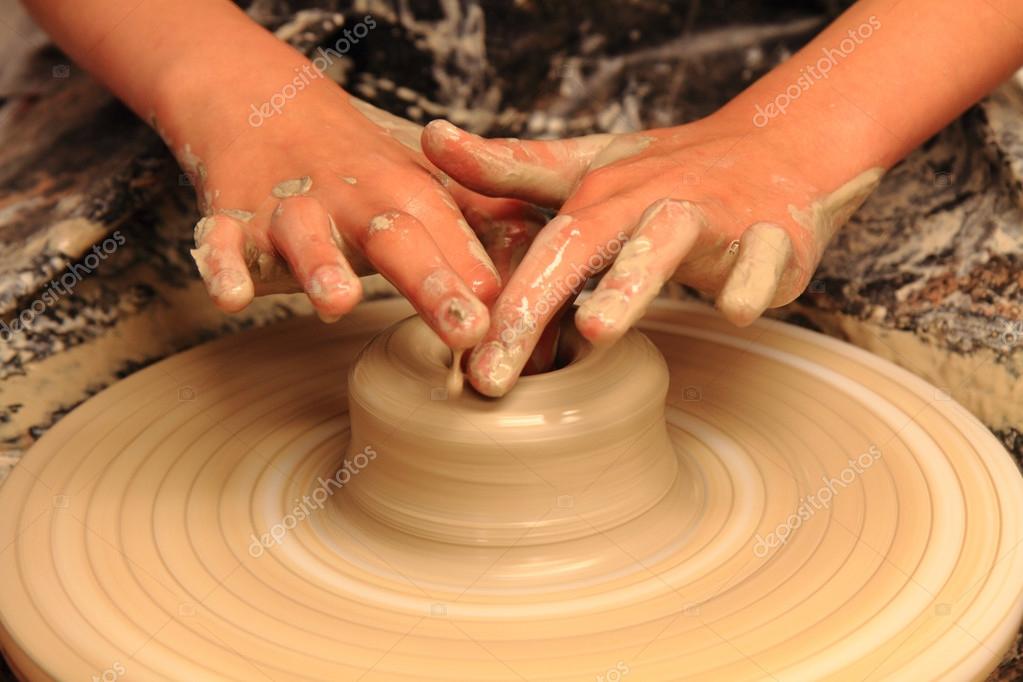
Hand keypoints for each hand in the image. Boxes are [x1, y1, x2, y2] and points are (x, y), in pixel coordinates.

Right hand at [174, 86, 541, 349]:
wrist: (261, 103)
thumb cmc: (358, 166)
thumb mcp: (423, 185)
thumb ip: (478, 229)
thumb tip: (550, 277)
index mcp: (406, 194)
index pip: (454, 238)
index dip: (483, 279)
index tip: (513, 326)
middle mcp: (352, 200)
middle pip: (395, 238)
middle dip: (431, 281)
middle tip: (466, 328)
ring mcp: (289, 209)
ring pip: (305, 238)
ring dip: (322, 268)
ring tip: (340, 304)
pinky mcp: (231, 218)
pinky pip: (219, 243)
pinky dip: (222, 266)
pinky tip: (230, 296)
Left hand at [421, 112, 881, 393]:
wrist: (777, 149)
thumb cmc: (668, 174)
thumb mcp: (589, 167)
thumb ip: (514, 167)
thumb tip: (430, 138)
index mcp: (600, 196)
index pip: (538, 250)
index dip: (498, 303)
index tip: (459, 363)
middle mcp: (645, 202)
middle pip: (584, 246)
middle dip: (535, 306)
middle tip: (494, 371)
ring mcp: (711, 216)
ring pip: (667, 243)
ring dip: (630, 282)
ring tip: (595, 328)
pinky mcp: (773, 236)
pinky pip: (763, 259)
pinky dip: (750, 281)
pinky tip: (733, 311)